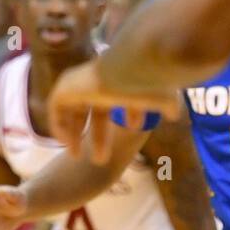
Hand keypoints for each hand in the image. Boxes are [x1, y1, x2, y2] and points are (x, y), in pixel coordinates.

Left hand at [47, 59, 179, 163]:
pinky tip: (67, 144)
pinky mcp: (64, 88)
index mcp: (116, 81)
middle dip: (96, 136)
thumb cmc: (148, 84)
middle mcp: (95, 81)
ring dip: (74, 135)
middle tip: (99, 160)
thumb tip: (174, 115)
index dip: (121, 119)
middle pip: (91, 112)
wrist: (131, 70)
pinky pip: (54, 110)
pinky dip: (59, 127)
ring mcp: (78, 83)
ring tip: (77, 157)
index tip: (122, 138)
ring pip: (71, 113)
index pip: (116, 101)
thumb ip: (167, 105)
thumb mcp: (160, 97)